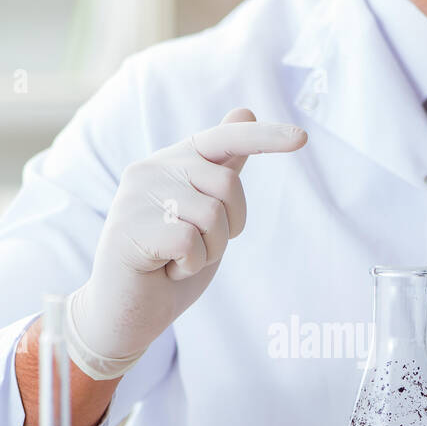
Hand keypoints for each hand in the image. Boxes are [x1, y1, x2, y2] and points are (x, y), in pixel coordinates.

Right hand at [69, 108, 307, 376]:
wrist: (124, 315)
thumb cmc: (168, 266)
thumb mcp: (205, 217)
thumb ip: (222, 170)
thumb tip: (245, 110)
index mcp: (170, 163)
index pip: (223, 138)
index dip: (264, 137)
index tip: (302, 138)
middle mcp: (150, 169)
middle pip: (227, 184)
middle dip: (229, 227)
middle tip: (197, 249)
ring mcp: (136, 196)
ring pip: (212, 215)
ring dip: (208, 251)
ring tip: (177, 261)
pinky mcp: (130, 227)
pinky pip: (190, 242)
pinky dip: (189, 267)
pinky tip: (164, 270)